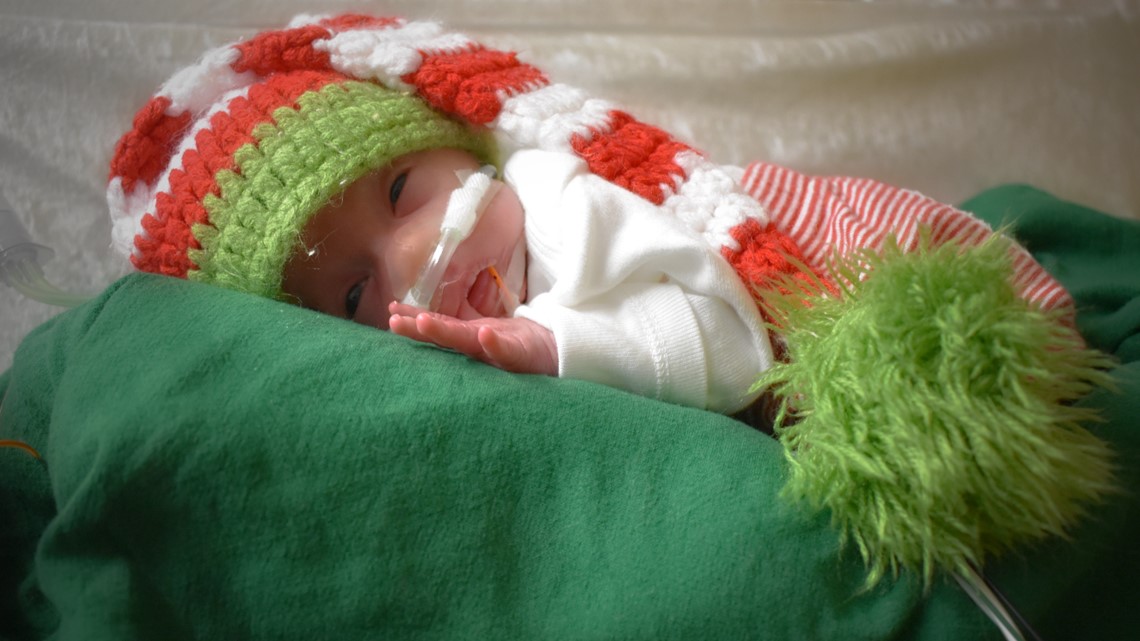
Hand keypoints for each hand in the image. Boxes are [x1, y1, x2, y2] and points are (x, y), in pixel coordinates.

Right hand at [388, 302, 557, 375]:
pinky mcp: (519, 356)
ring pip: (468, 343)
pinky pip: (506, 350)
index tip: (390, 313)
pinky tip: (484, 334)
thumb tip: (423, 314)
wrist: (554, 352)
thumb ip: (455, 327)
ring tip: (423, 323)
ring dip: (446, 333)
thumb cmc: (516, 343)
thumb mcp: (484, 332)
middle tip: (394, 323)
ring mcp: (496, 352)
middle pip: (446, 336)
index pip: (437, 328)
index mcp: (468, 339)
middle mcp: (477, 348)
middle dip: (421, 330)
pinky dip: (494, 344)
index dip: (414, 321)